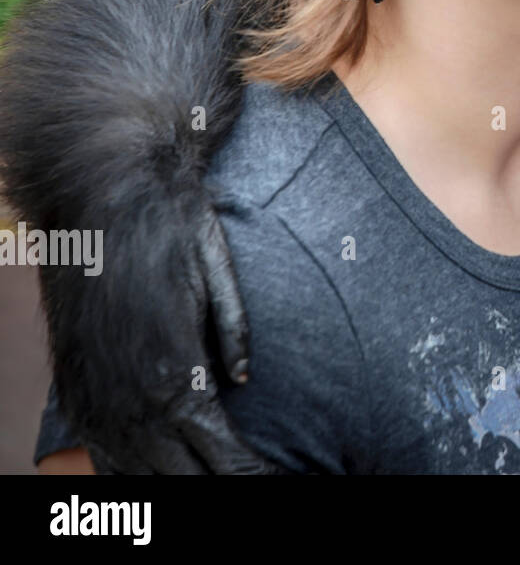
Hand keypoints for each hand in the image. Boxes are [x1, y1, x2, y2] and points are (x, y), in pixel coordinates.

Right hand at [63, 203, 280, 473]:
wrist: (98, 194)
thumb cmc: (167, 229)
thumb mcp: (217, 274)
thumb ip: (236, 332)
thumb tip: (246, 379)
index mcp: (177, 377)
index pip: (225, 460)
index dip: (256, 479)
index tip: (281, 484)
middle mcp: (133, 403)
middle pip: (186, 482)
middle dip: (227, 486)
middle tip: (262, 486)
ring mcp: (99, 405)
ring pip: (141, 481)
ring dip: (182, 486)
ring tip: (221, 483)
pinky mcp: (76, 398)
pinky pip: (106, 460)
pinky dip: (137, 479)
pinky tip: (162, 478)